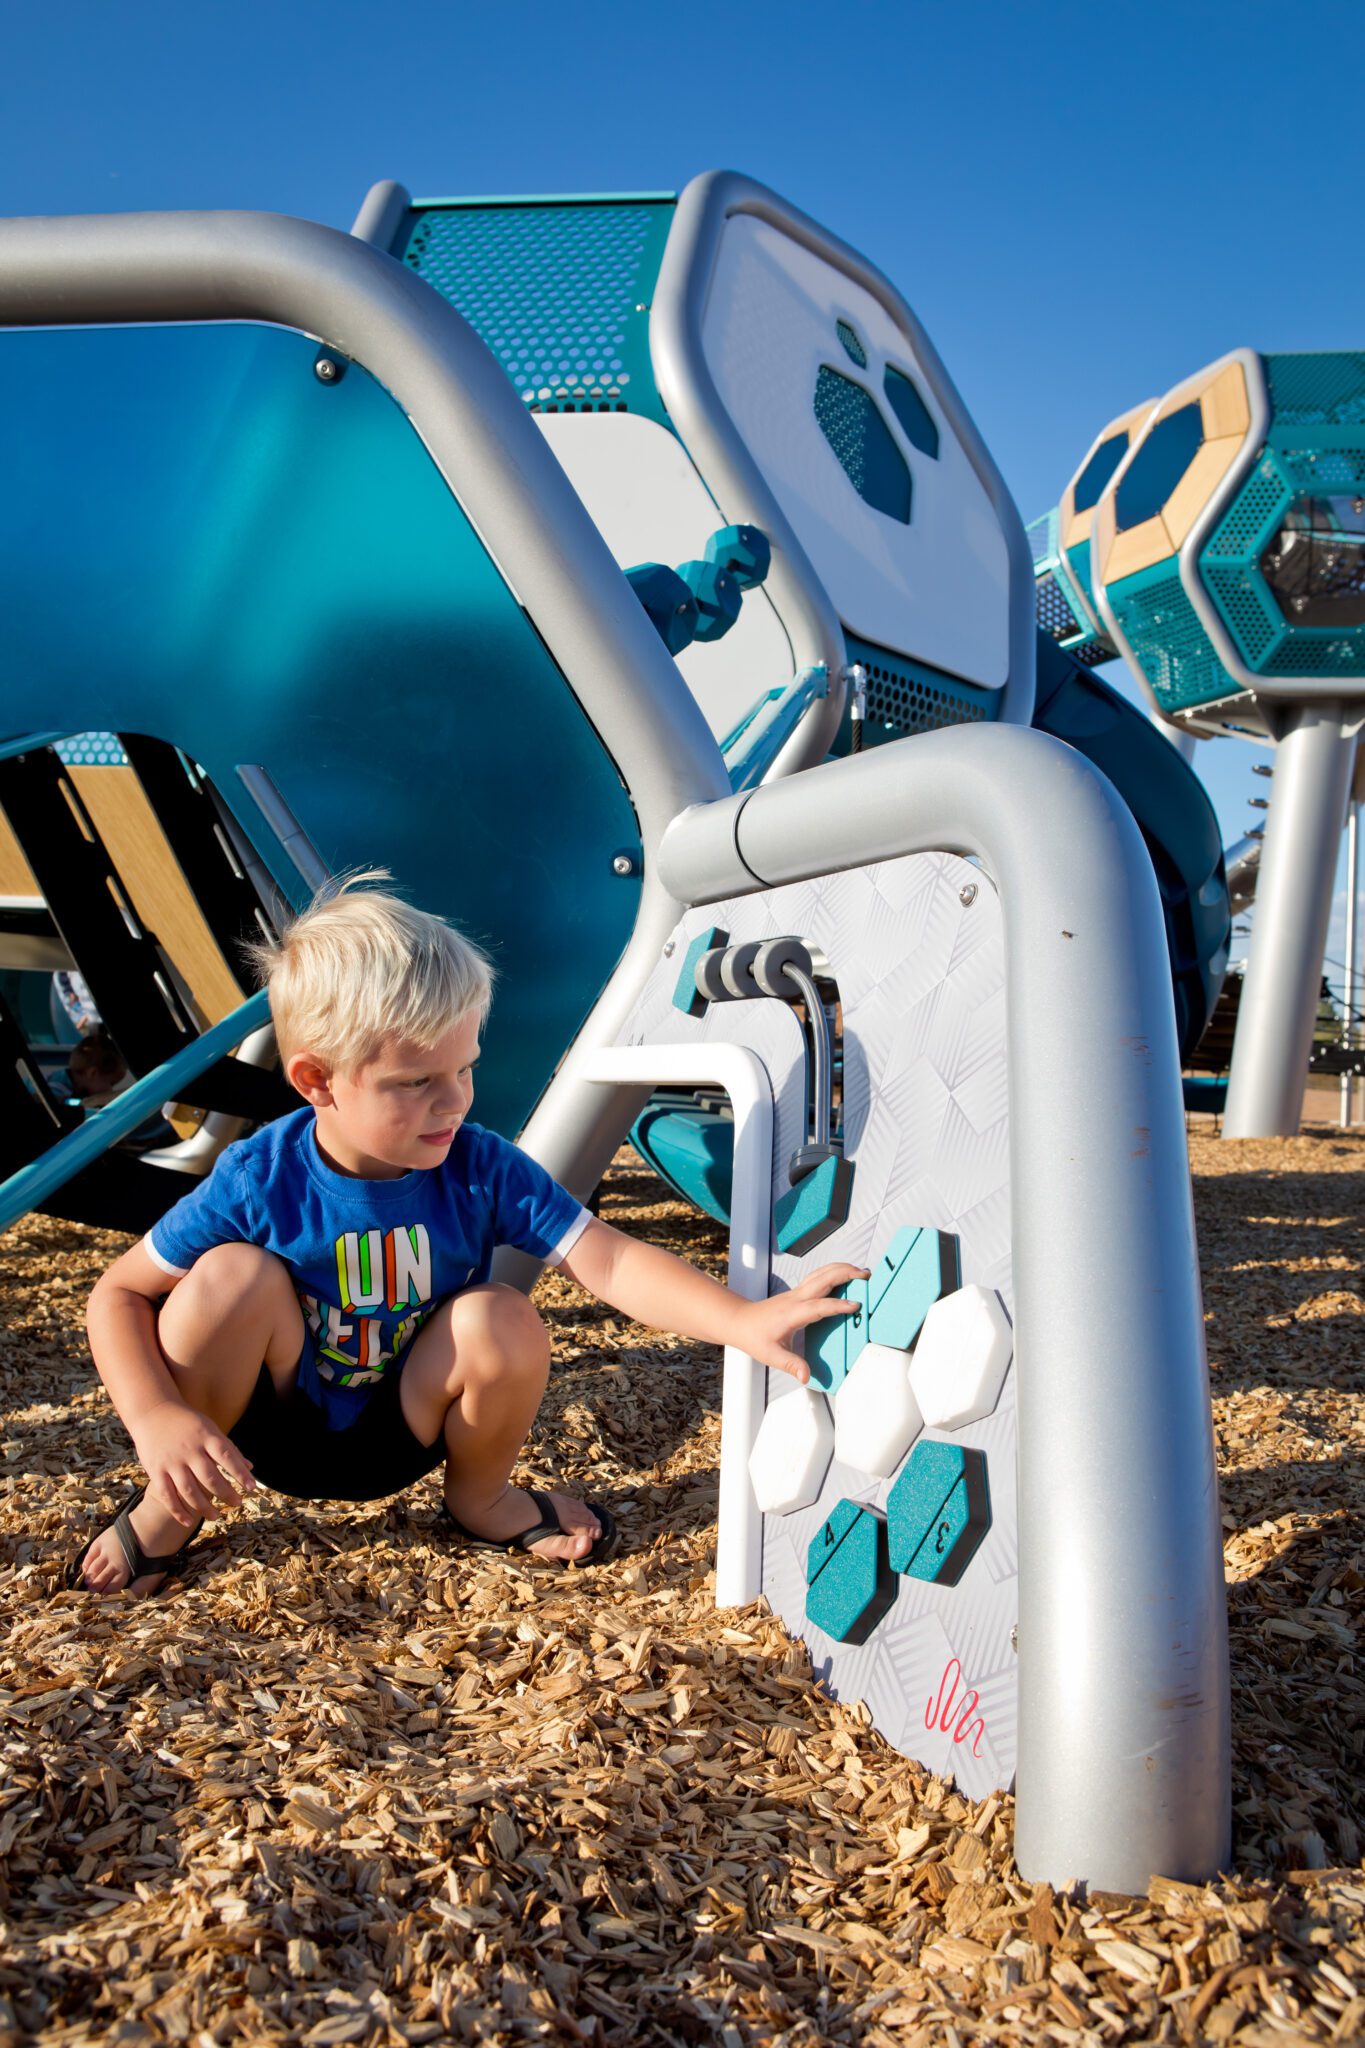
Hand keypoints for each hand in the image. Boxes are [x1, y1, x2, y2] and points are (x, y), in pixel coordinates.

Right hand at [131, 1401, 255, 1526]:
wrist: (153, 1411)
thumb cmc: (188, 1422)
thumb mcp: (210, 1428)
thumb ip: (228, 1448)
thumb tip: (250, 1467)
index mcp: (206, 1437)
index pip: (227, 1456)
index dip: (240, 1473)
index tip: (252, 1488)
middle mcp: (189, 1450)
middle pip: (210, 1477)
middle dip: (226, 1493)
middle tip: (237, 1503)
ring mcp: (172, 1462)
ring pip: (189, 1491)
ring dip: (204, 1507)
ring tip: (216, 1516)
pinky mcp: (156, 1471)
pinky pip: (167, 1496)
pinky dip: (178, 1511)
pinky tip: (189, 1522)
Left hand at [735, 1265, 869, 1381]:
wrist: (740, 1321)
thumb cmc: (754, 1336)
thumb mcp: (771, 1355)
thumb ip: (791, 1365)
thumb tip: (806, 1376)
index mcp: (792, 1313)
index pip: (819, 1306)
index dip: (838, 1306)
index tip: (855, 1306)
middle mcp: (796, 1298)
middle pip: (824, 1279)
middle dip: (846, 1274)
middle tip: (866, 1277)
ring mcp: (797, 1292)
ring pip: (822, 1273)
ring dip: (842, 1269)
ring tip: (861, 1272)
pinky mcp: (798, 1292)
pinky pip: (819, 1276)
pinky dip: (834, 1272)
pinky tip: (844, 1274)